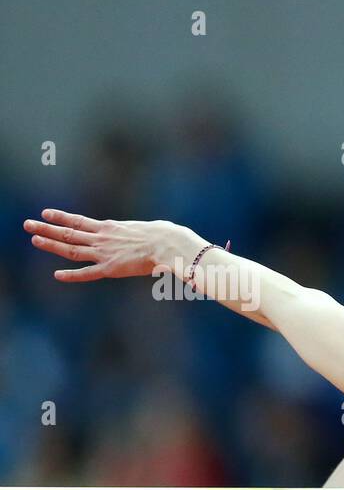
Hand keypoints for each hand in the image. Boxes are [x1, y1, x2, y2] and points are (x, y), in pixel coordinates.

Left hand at [23, 209, 194, 281]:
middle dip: (46, 228)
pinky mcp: (111, 268)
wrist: (169, 243)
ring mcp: (104, 253)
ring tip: (34, 239)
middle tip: (27, 224)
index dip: (62, 217)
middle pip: (68, 233)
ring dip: (51, 244)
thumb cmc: (167, 235)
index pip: (80, 222)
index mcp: (111, 227)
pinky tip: (57, 275)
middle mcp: (102, 238)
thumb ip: (144, 232)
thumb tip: (158, 232)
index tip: (46, 213)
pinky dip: (72, 274)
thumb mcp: (151, 228)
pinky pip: (87, 273)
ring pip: (71, 249)